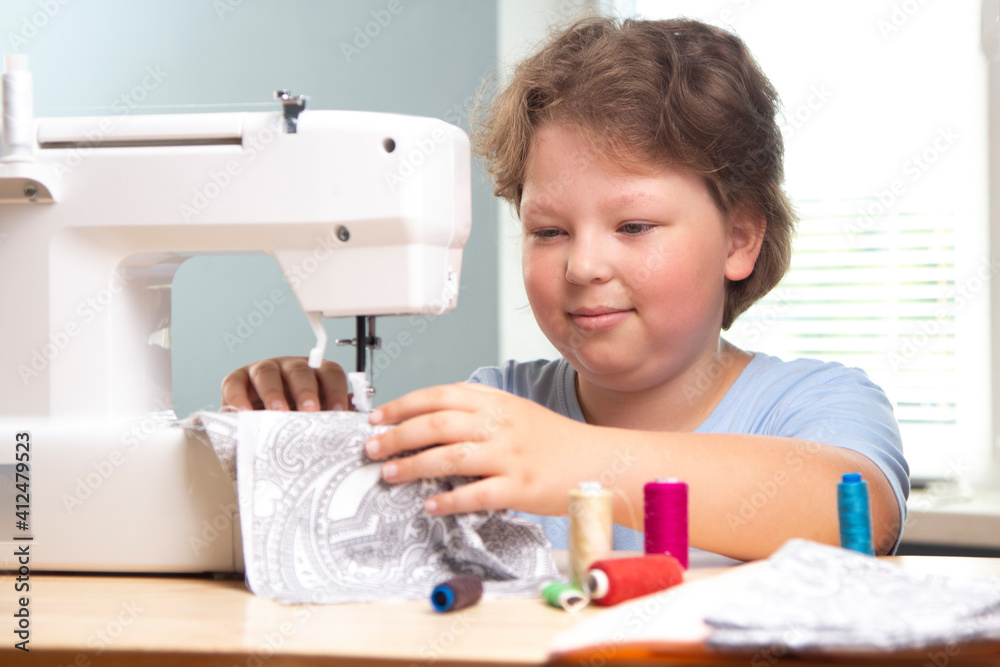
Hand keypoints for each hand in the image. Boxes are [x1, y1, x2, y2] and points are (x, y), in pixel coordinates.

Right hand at [221, 356, 349, 410]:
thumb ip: (334, 417)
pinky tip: (244, 413)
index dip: (336, 390)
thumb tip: (356, 420)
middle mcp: (289, 368)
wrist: (258, 428)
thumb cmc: (294, 421)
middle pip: (300, 370)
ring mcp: (262, 371)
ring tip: (278, 413)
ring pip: (267, 372)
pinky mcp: (236, 380)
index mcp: (315, 374)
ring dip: (273, 392)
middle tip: (310, 411)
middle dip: (306, 390)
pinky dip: (238, 397)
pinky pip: (234, 383)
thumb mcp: (315, 418)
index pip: (330, 372)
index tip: (338, 411)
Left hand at [364, 383, 602, 516]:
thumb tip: (430, 412)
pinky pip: (477, 493)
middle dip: (397, 436)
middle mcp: (501, 425)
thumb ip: (477, 406)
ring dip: (413, 466)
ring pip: (450, 457)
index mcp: (496, 403)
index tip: (377, 418)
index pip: (440, 395)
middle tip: (372, 449)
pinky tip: (431, 505)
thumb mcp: (515, 410)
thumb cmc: (553, 440)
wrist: (597, 461)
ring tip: (390, 475)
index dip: (403, 405)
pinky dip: (449, 500)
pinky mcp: (521, 488)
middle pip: (437, 424)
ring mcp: (511, 456)